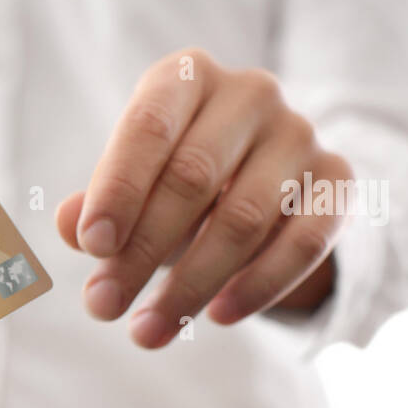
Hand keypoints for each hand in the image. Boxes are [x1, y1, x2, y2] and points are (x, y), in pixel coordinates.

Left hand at [56, 48, 348, 348]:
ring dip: (190, 284)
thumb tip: (69, 226)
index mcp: (187, 76)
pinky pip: (304, 242)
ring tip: (147, 331)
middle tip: (103, 306)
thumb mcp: (130, 183)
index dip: (118, 188)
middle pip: (192, 178)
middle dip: (141, 251)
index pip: (149, 125)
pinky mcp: (337, 181)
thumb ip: (96, 203)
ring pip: (244, 220)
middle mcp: (250, 93)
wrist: (258, 173)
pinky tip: (219, 317)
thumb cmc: (170, 174)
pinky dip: (260, 285)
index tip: (91, 247)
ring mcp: (301, 135)